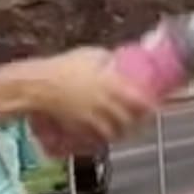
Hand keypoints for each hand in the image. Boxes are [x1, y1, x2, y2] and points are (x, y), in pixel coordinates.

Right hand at [4, 48, 151, 145]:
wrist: (37, 86)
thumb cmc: (62, 67)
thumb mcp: (90, 55)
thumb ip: (107, 59)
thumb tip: (117, 59)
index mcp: (111, 85)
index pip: (140, 101)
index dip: (150, 106)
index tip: (155, 106)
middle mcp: (105, 105)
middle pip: (130, 120)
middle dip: (139, 122)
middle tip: (143, 119)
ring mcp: (93, 119)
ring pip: (115, 132)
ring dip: (123, 132)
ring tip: (127, 128)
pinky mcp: (80, 128)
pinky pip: (98, 138)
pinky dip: (105, 137)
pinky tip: (106, 133)